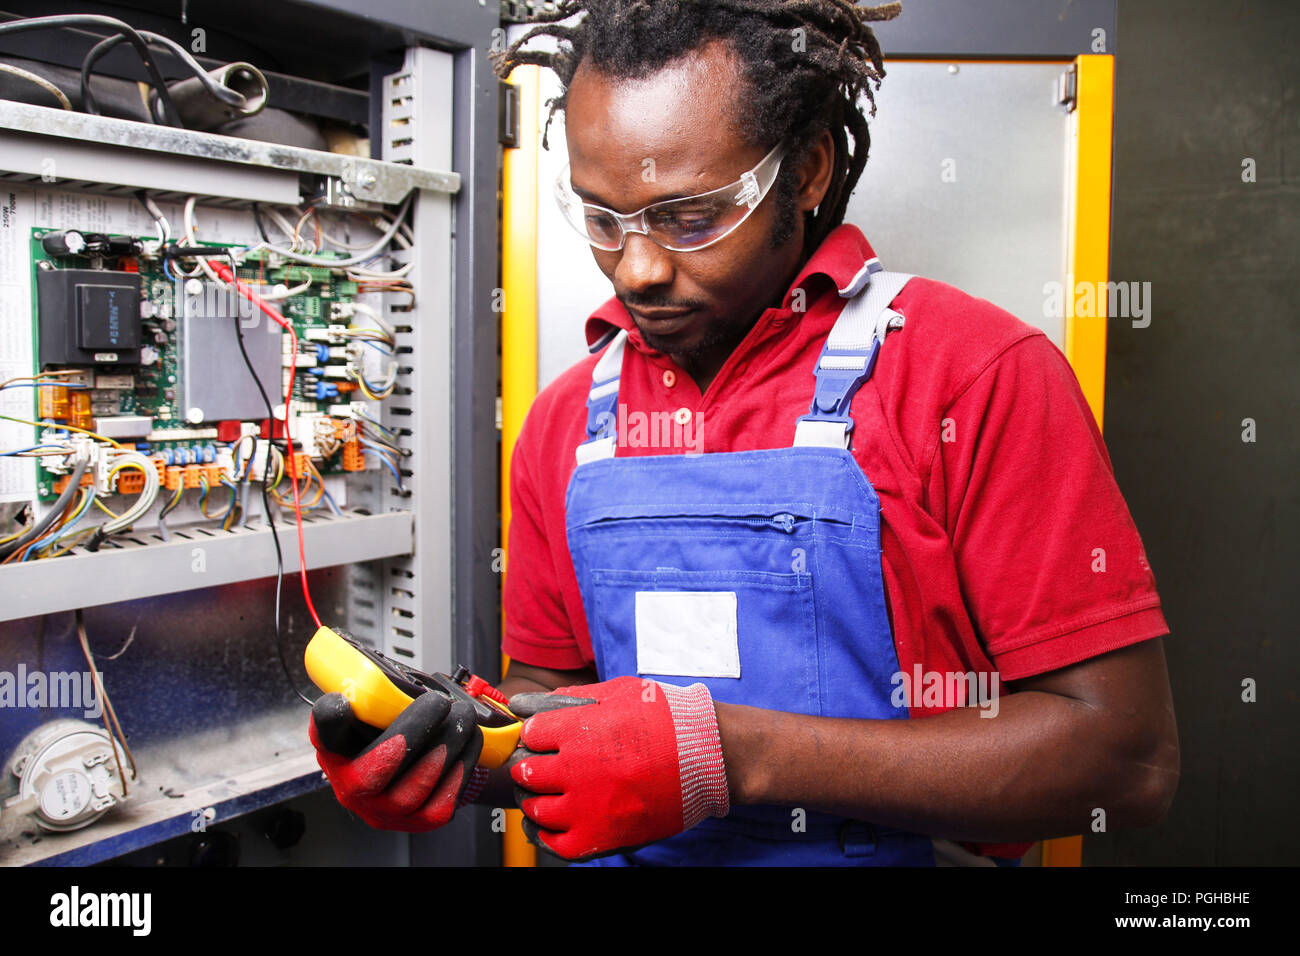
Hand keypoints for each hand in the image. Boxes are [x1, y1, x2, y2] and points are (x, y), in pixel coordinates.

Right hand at [309, 690, 487, 831]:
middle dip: (412, 733)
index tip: (340, 702)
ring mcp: (384, 812)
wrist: (421, 767)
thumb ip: (380, 695)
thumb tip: (397, 680)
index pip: (324, 735)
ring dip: (446, 747)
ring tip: (463, 717)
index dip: (328, 722)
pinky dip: (461, 767)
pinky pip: (441, 803)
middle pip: (371, 774)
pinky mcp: (418, 823)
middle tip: (439, 703)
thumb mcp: (380, 710)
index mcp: (336, 750)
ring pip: (412, 791)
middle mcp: (351, 788)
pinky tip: (469, 741)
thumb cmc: (396, 732)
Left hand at [507, 676, 729, 860]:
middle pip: (527, 771)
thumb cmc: (671, 720)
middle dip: (530, 765)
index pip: (531, 734)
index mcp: (579, 730)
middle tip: (540, 765)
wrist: (711, 755)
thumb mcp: (621, 693)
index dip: (536, 734)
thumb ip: (576, 697)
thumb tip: (537, 705)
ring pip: (537, 809)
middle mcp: (577, 769)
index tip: (543, 737)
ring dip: (538, 800)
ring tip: (550, 793)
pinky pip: (558, 844)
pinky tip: (557, 822)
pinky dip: (550, 834)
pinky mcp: (602, 837)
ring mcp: (588, 807)